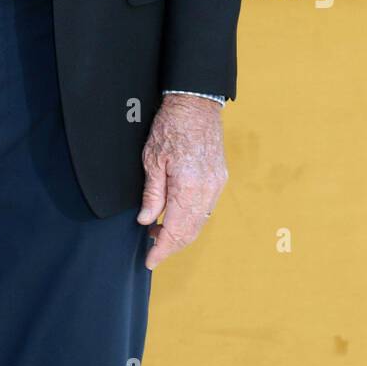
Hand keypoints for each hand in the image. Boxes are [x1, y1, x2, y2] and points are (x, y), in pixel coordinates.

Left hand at [137, 93, 226, 269]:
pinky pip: (206, 208)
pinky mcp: (219, 178)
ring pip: (200, 222)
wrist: (196, 104)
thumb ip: (152, 193)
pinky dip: (191, 219)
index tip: (149, 261)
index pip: (175, 231)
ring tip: (158, 230)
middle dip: (171, 245)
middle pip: (190, 232)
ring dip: (181, 232)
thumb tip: (146, 220)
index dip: (162, 250)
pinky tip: (175, 215)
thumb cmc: (171, 127)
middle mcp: (207, 191)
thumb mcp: (152, 159)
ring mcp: (216, 185)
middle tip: (151, 248)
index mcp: (188, 188)